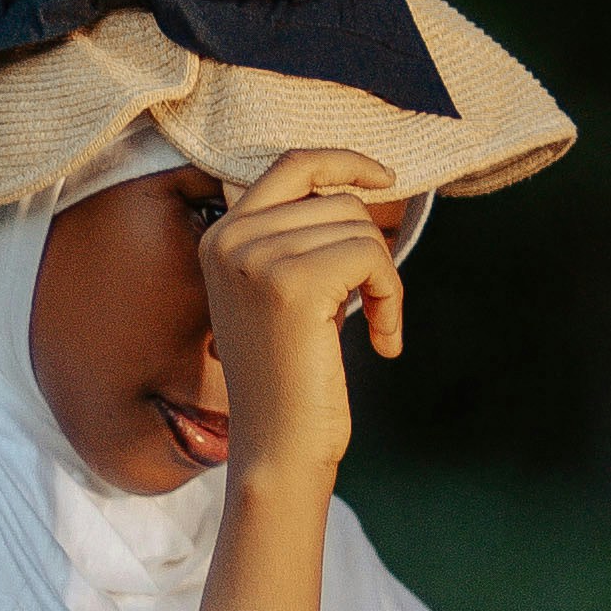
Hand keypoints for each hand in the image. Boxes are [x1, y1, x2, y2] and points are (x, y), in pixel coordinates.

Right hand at [196, 146, 407, 498]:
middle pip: (337, 200)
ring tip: (372, 326)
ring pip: (360, 228)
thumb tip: (353, 186)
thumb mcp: (279, 292)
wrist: (277, 448)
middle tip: (373, 308)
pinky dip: (391, 298)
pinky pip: (372, 257)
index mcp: (219, 236)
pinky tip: (382, 341)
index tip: (384, 178)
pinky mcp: (292, 282)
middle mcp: (229, 239)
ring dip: (384, 280)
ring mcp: (255, 257)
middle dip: (371, 251)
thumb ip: (296, 237)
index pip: (291, 164)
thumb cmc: (290, 378)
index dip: (343, 162)